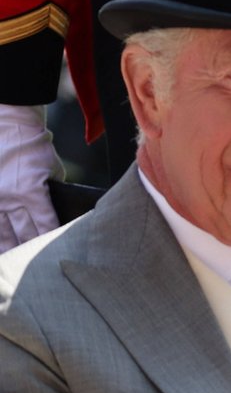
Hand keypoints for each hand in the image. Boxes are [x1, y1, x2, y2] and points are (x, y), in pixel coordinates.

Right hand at [0, 104, 63, 251]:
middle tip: (43, 266)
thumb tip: (62, 212)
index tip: (58, 252)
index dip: (52, 240)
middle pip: (24, 234)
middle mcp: (10, 199)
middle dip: (34, 250)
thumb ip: (55, 193)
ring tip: (19, 263)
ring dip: (12, 249)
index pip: (45, 224)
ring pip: (3, 234)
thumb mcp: (54, 170)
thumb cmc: (37, 148)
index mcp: (31, 192)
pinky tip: (4, 250)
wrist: (10, 126)